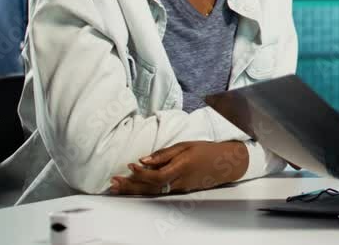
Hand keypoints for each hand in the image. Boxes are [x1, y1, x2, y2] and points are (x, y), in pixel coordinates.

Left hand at [110, 141, 248, 194]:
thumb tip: (144, 159)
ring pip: (152, 192)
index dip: (142, 173)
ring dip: (133, 190)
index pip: (157, 176)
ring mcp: (179, 188)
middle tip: (113, 183)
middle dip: (130, 186)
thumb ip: (164, 154)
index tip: (130, 165)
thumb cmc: (205, 151)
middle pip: (150, 188)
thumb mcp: (185, 146)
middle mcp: (179, 182)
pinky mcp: (178, 190)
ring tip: (117, 187)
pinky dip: (143, 189)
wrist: (224, 164)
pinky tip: (133, 187)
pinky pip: (158, 191)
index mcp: (181, 168)